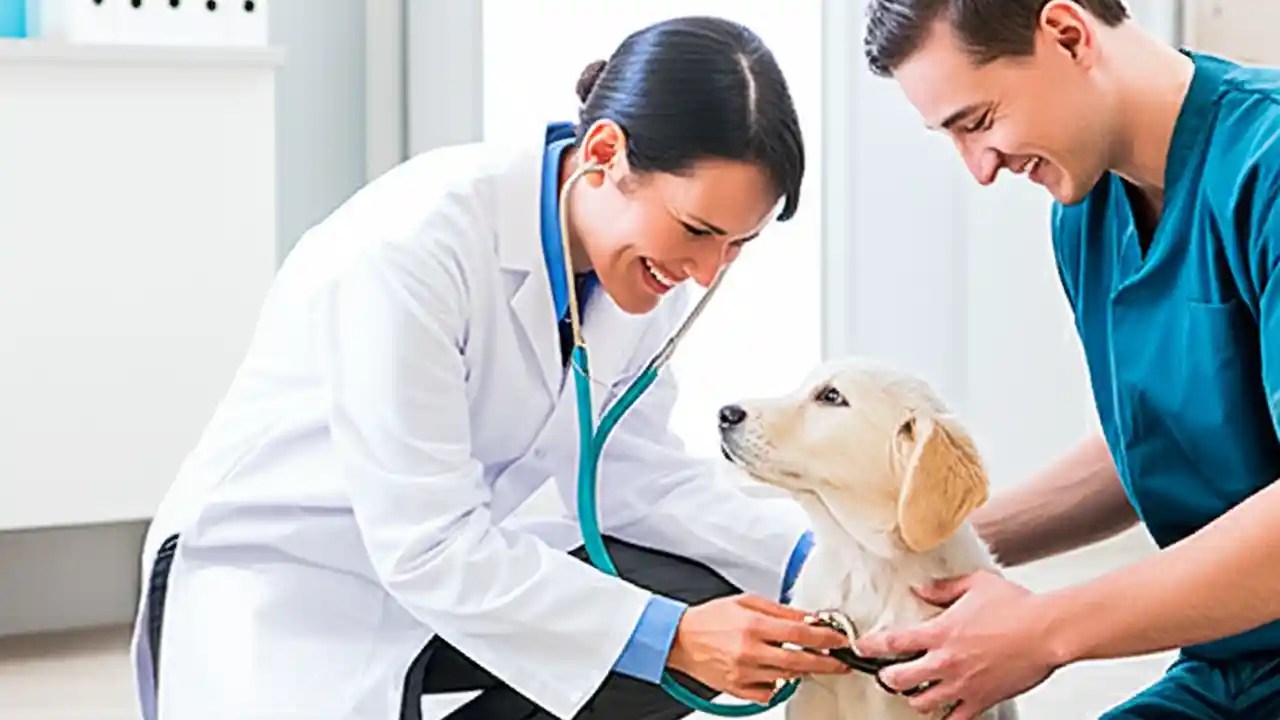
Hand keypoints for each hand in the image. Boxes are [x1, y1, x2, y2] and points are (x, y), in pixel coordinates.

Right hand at [667, 594, 851, 702]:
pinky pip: (768, 692)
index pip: (801, 633)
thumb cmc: (710, 619)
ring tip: (809, 661)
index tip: (840, 640)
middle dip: (827, 663)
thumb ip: (781, 611)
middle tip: (841, 662)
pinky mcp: (738, 689)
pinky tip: (773, 671)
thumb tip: (810, 618)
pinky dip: (776, 683)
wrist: (680, 640)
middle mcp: (750, 651)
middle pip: (800, 661)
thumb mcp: (747, 602)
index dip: (826, 637)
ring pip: (787, 677)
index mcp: (753, 626)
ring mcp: (744, 674)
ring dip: (803, 670)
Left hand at [852, 571, 1066, 719]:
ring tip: (915, 692)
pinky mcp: (982, 699)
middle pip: (898, 680)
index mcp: (940, 632)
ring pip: (922, 704)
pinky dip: (946, 718)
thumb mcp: (974, 584)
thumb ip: (942, 588)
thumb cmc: (1017, 607)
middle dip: (886, 678)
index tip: (861, 648)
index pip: (892, 643)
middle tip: (886, 674)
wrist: (1047, 631)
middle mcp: (946, 662)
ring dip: (914, 699)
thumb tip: (920, 588)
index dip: (870, 647)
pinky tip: (944, 712)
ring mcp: (962, 684)